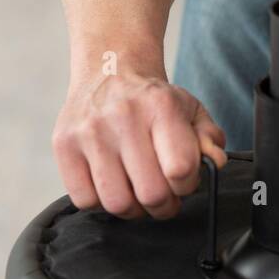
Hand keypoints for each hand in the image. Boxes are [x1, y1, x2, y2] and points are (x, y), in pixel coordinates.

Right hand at [53, 72, 226, 220]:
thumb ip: (209, 137)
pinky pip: (85, 200)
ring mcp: (90, 132)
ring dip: (133, 209)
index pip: (180, 169)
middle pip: (151, 193)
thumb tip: (215, 161)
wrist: (109, 69)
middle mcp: (123, 117)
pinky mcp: (63, 145)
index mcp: (160, 106)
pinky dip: (101, 202)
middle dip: (164, 205)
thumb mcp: (189, 108)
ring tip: (138, 193)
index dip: (187, 185)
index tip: (184, 181)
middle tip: (164, 196)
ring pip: (117, 203)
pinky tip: (112, 183)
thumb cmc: (153, 99)